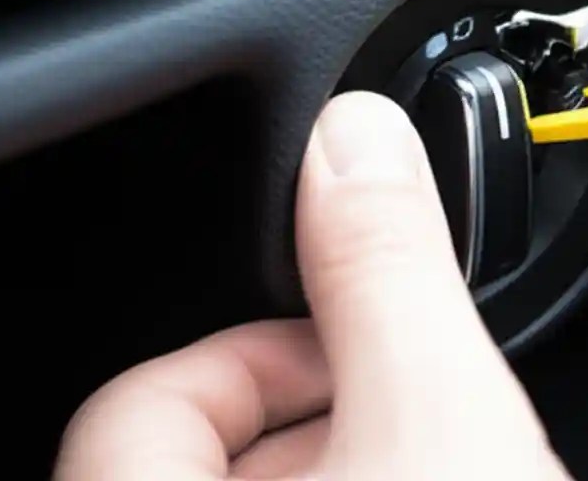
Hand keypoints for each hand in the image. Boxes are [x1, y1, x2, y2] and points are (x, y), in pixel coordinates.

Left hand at [53, 92, 569, 479]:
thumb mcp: (444, 416)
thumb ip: (388, 266)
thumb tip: (358, 138)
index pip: (144, 398)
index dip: (259, 343)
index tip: (347, 335)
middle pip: (204, 452)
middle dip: (323, 402)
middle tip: (411, 402)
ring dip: (354, 457)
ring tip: (443, 462)